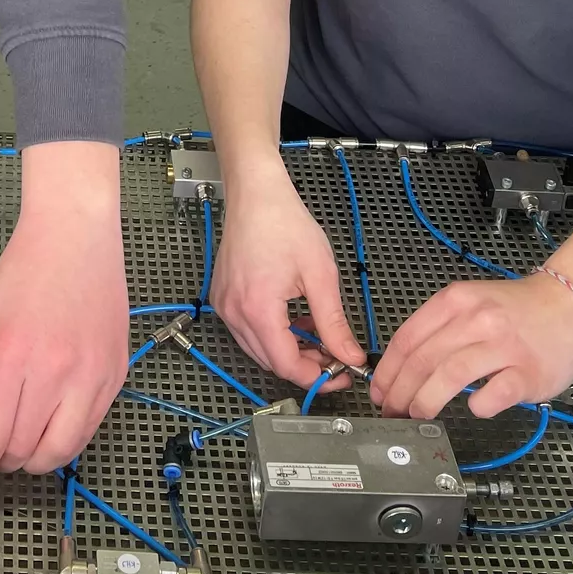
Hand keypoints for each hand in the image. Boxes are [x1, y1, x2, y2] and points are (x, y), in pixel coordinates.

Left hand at [0, 141, 127, 476]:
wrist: (75, 237)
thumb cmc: (21, 273)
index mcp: (11, 354)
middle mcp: (54, 370)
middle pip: (24, 450)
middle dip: (3, 460)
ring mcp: (91, 375)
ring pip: (62, 451)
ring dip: (37, 460)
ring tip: (25, 448)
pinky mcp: (115, 375)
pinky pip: (91, 429)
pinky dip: (68, 438)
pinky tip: (53, 424)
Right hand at [212, 166, 363, 388]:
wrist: (256, 195)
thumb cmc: (285, 224)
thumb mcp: (320, 275)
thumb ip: (334, 323)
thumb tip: (350, 356)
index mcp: (258, 308)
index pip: (286, 365)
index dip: (316, 378)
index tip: (341, 375)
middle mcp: (234, 312)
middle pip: (270, 362)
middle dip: (305, 365)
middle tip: (335, 357)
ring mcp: (224, 305)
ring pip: (258, 350)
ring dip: (289, 351)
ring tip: (316, 334)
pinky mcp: (222, 298)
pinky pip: (248, 331)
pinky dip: (272, 334)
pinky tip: (293, 319)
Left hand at [370, 272, 572, 420]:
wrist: (569, 305)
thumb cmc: (516, 310)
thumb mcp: (470, 301)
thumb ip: (438, 328)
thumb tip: (401, 368)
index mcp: (456, 300)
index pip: (407, 338)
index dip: (387, 370)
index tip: (379, 391)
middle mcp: (477, 319)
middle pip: (422, 360)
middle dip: (400, 392)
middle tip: (393, 411)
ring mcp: (503, 346)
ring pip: (449, 376)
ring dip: (425, 402)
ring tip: (418, 415)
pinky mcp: (528, 372)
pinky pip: (492, 395)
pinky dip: (476, 406)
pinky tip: (472, 408)